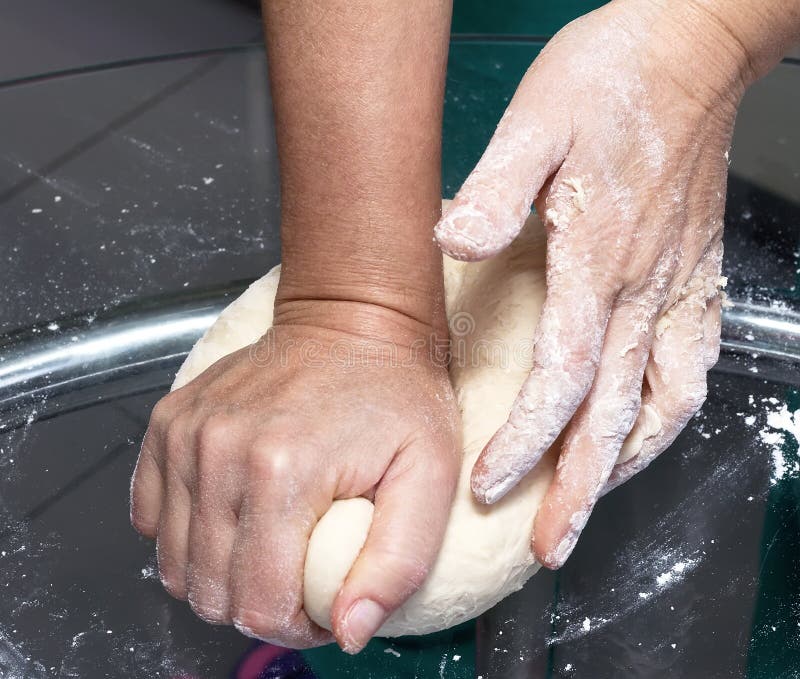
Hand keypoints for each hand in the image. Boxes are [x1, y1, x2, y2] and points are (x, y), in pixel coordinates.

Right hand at [130, 300, 458, 651]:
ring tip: (267, 546)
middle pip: (211, 591)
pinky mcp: (169, 422)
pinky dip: (185, 533)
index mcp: (283, 472)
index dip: (296, 626)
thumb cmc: (395, 391)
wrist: (352, 319)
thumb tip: (351, 629)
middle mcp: (219, 453)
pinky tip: (230, 514)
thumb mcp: (429, 475)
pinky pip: (150, 514)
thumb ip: (398, 562)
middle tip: (299, 576)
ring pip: (174, 563)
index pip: (259, 606)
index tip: (323, 605)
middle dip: (257, 604)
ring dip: (220, 573)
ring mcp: (185, 434)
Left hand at [434, 0, 753, 567]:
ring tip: (593, 506)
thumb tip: (451, 242)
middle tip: (548, 543)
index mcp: (598, 257)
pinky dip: (669, 412)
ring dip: (627, 464)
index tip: (490, 485)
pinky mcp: (695, 273)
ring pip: (661, 402)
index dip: (526, 440)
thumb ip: (497, 188)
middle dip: (578, 487)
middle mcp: (644, 286)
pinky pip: (693, 363)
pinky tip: (649, 432)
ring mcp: (678, 283)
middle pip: (613, 413)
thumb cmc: (611, 77)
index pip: (563, 376)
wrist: (691, 45)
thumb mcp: (536, 120)